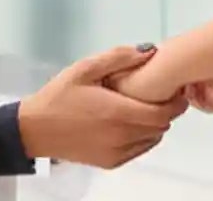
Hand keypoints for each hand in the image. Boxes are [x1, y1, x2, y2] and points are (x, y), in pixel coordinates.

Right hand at [19, 45, 188, 168]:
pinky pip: (139, 150)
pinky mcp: (110, 162)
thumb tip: (149, 51)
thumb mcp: (85, 69)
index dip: (176, 102)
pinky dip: (142, 137)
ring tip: (143, 106)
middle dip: (167, 110)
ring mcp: (117, 152)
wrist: (35, 130)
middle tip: (162, 94)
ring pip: (153, 139)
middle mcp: (121, 136)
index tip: (177, 90)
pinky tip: (130, 122)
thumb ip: (119, 58)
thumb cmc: (58, 97)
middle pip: (161, 126)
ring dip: (155, 124)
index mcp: (117, 113)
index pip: (164, 113)